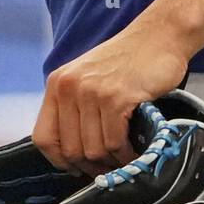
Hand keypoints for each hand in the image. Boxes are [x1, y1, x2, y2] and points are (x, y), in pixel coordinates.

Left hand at [31, 21, 188, 177]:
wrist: (159, 36)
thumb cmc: (128, 60)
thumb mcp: (88, 78)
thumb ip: (75, 108)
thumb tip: (73, 154)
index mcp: (57, 84)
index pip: (43, 138)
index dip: (60, 160)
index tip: (77, 167)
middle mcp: (68, 87)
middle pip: (70, 150)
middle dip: (91, 165)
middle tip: (108, 165)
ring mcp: (91, 92)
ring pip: (93, 150)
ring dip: (111, 160)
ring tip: (123, 154)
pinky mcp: (115, 98)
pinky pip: (113, 143)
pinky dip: (124, 153)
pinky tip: (133, 148)